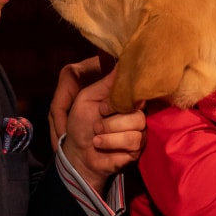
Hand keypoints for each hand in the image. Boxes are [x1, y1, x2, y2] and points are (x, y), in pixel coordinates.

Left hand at [50, 56, 146, 190]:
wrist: (77, 154)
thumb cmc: (79, 125)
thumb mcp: (87, 98)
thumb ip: (106, 83)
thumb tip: (123, 62)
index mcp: (124, 100)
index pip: (137, 91)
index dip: (121, 99)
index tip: (103, 107)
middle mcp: (135, 114)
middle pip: (138, 110)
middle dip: (112, 119)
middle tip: (96, 124)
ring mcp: (139, 131)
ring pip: (137, 125)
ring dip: (110, 132)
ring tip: (96, 136)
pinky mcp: (138, 149)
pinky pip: (134, 141)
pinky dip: (112, 143)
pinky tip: (100, 144)